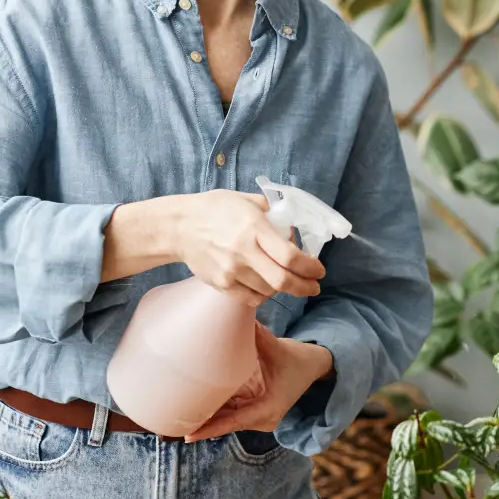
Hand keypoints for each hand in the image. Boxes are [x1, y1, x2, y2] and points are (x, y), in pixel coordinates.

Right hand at [173, 190, 323, 306]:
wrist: (179, 227)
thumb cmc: (214, 210)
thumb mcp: (245, 200)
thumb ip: (271, 213)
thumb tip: (291, 229)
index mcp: (253, 228)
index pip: (290, 256)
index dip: (310, 267)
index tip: (319, 269)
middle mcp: (243, 252)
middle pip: (283, 280)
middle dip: (305, 287)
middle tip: (314, 286)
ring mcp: (231, 271)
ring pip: (269, 291)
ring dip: (284, 289)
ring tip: (288, 281)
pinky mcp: (221, 284)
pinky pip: (251, 298)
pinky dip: (264, 295)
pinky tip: (267, 287)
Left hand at [186, 323, 333, 441]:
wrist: (314, 367)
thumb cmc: (296, 359)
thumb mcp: (277, 347)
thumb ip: (257, 335)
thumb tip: (238, 316)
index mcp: (268, 408)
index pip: (234, 422)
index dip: (211, 429)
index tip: (189, 435)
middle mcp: (263, 419)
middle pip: (226, 424)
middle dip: (201, 426)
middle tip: (171, 427)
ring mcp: (259, 418)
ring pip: (227, 421)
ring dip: (205, 420)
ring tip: (176, 421)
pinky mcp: (254, 412)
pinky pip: (232, 415)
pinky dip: (215, 413)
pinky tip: (193, 410)